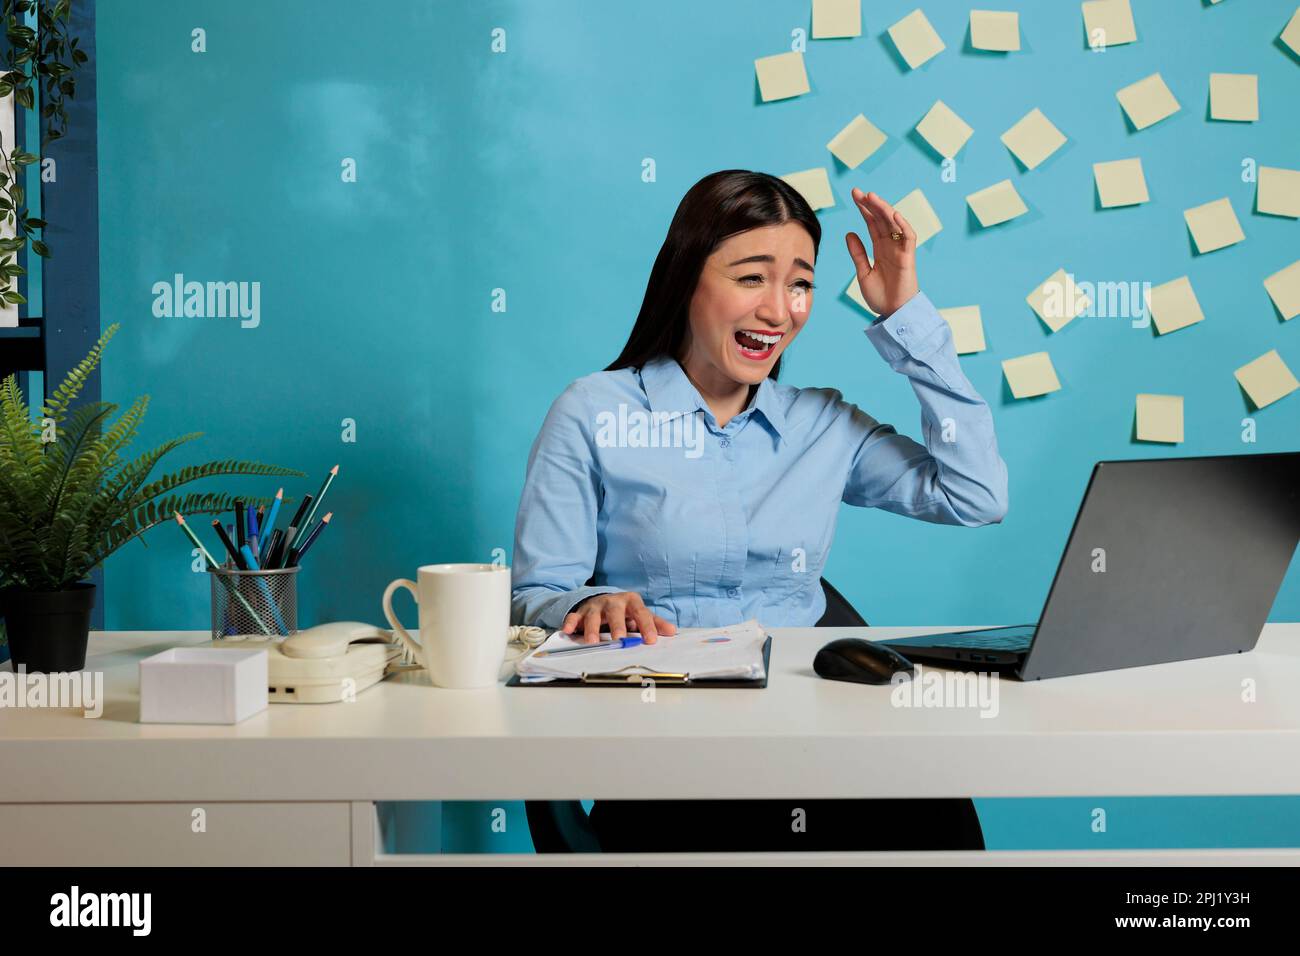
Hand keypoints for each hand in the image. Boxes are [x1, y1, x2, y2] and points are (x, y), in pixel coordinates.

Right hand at [562, 592, 676, 644]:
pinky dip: (570, 623)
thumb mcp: (640, 614)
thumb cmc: (626, 611)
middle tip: (619, 639)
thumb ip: (655, 623)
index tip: (651, 640)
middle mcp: (613, 602)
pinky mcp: (581, 612)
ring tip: (593, 642)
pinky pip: (574, 616)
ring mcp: (596, 606)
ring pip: (593, 615)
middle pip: (615, 612)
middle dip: (617, 625)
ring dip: (592, 628)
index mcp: (631, 602)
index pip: (641, 613)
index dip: (646, 626)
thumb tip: (672, 632)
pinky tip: (568, 630)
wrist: (604, 601)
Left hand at [845, 187, 918, 318]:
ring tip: (871, 197)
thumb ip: (858, 253)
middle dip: (871, 204)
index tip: (854, 196)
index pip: (873, 224)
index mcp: (880, 249)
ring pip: (894, 224)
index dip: (864, 210)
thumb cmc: (880, 296)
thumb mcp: (863, 273)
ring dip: (884, 209)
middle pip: (882, 219)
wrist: (892, 313)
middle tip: (858, 192)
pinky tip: (892, 214)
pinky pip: (908, 237)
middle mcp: (891, 246)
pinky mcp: (908, 257)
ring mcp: (900, 250)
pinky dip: (902, 224)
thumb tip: (849, 233)